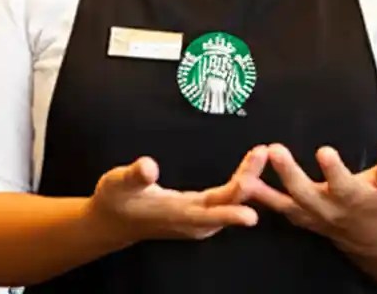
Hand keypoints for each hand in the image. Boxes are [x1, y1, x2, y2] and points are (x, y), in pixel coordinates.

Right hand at [88, 145, 268, 242]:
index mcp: (175, 214)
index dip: (230, 212)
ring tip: (261, 155)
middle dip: (247, 180)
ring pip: (229, 202)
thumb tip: (148, 166)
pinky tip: (251, 172)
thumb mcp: (116, 183)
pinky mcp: (199, 213)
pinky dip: (240, 187)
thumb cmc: (115, 200)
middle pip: (226, 202)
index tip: (252, 212)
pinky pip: (225, 201)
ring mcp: (197, 218)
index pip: (208, 214)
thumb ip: (134, 175)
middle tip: (263, 153)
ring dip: (247, 181)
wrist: (113, 222)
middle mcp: (191, 220)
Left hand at [250, 139, 376, 255]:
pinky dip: (258, 197)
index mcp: (353, 198)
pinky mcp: (296, 215)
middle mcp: (329, 209)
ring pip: (284, 203)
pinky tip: (241, 182)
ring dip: (264, 189)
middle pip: (306, 192)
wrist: (365, 234)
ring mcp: (310, 215)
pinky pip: (275, 207)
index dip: (334, 169)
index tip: (324, 151)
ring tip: (246, 173)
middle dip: (289, 172)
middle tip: (275, 150)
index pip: (343, 184)